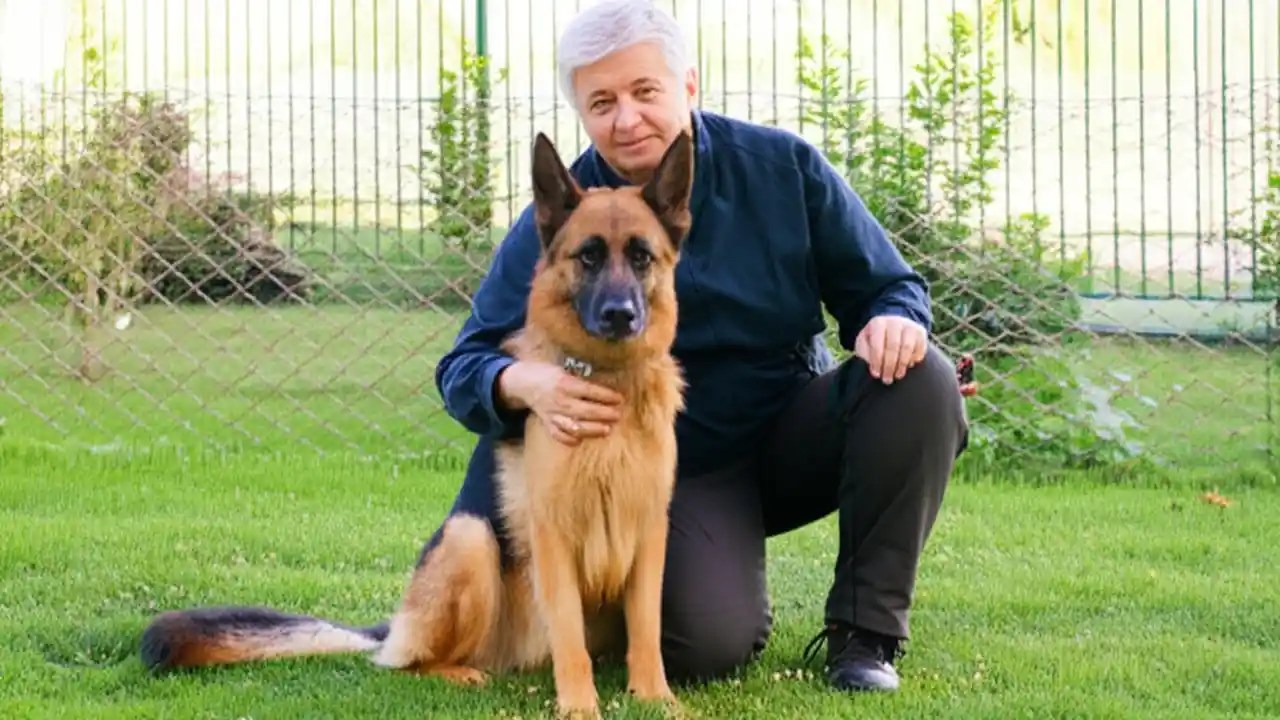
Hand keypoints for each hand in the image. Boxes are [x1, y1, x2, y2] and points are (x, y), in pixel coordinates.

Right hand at [496, 361, 623, 445]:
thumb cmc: (548, 374)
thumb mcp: (565, 371)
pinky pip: (560, 436)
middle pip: (587, 411)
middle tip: (618, 415)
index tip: (620, 399)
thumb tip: (605, 392)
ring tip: (607, 429)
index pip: (590, 392)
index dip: (607, 396)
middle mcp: (560, 401)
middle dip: (605, 414)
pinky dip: (571, 439)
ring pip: (575, 427)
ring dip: (593, 430)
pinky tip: (582, 439)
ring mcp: (553, 415)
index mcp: (565, 383)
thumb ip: (581, 382)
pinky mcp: (548, 424)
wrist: (524, 382)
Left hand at [855, 315, 927, 383]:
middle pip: (893, 346)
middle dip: (889, 366)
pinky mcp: (921, 332)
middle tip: (887, 379)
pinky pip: (919, 348)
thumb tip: (873, 364)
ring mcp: (909, 325)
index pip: (877, 344)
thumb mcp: (864, 343)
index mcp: (877, 323)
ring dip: (902, 365)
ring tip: (897, 375)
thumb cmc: (874, 340)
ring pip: (907, 348)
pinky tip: (907, 366)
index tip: (876, 374)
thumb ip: (865, 352)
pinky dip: (914, 359)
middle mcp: (894, 322)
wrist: (891, 328)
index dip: (876, 361)